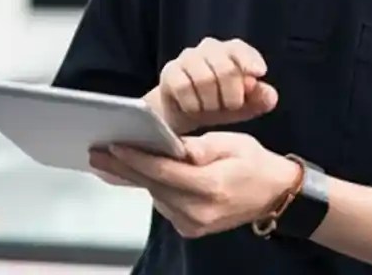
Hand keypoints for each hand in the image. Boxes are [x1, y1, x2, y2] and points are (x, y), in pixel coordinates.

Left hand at [89, 132, 301, 238]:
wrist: (275, 194)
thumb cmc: (254, 162)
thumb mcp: (230, 143)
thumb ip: (196, 147)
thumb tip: (167, 146)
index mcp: (211, 187)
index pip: (164, 172)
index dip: (136, 158)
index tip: (114, 146)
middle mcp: (200, 211)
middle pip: (153, 185)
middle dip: (124, 168)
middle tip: (96, 153)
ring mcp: (195, 224)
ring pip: (156, 195)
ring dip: (135, 176)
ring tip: (111, 158)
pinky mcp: (192, 228)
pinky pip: (165, 203)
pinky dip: (152, 187)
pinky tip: (138, 172)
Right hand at [146, 37, 278, 133]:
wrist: (184, 114)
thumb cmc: (219, 104)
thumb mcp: (245, 106)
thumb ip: (261, 99)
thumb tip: (270, 95)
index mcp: (231, 51)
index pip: (240, 49)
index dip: (249, 60)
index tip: (259, 73)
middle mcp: (209, 48)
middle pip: (225, 68)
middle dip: (231, 95)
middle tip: (230, 106)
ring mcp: (187, 57)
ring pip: (204, 79)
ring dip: (211, 102)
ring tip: (210, 108)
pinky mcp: (170, 71)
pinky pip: (183, 87)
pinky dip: (192, 104)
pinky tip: (193, 108)